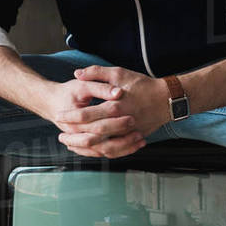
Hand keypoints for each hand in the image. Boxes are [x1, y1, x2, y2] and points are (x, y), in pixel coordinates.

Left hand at [53, 64, 168, 159]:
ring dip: (85, 148)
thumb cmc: (142, 84)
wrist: (166, 99)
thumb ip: (97, 72)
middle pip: (92, 134)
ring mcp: (128, 133)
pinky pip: (115, 151)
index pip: (87, 115)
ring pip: (103, 147)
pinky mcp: (133, 139)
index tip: (59, 116)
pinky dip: (100, 153)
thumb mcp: (119, 72)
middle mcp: (121, 122)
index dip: (71, 117)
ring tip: (71, 146)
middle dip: (74, 136)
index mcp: (115, 105)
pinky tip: (91, 150)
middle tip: (61, 136)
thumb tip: (78, 73)